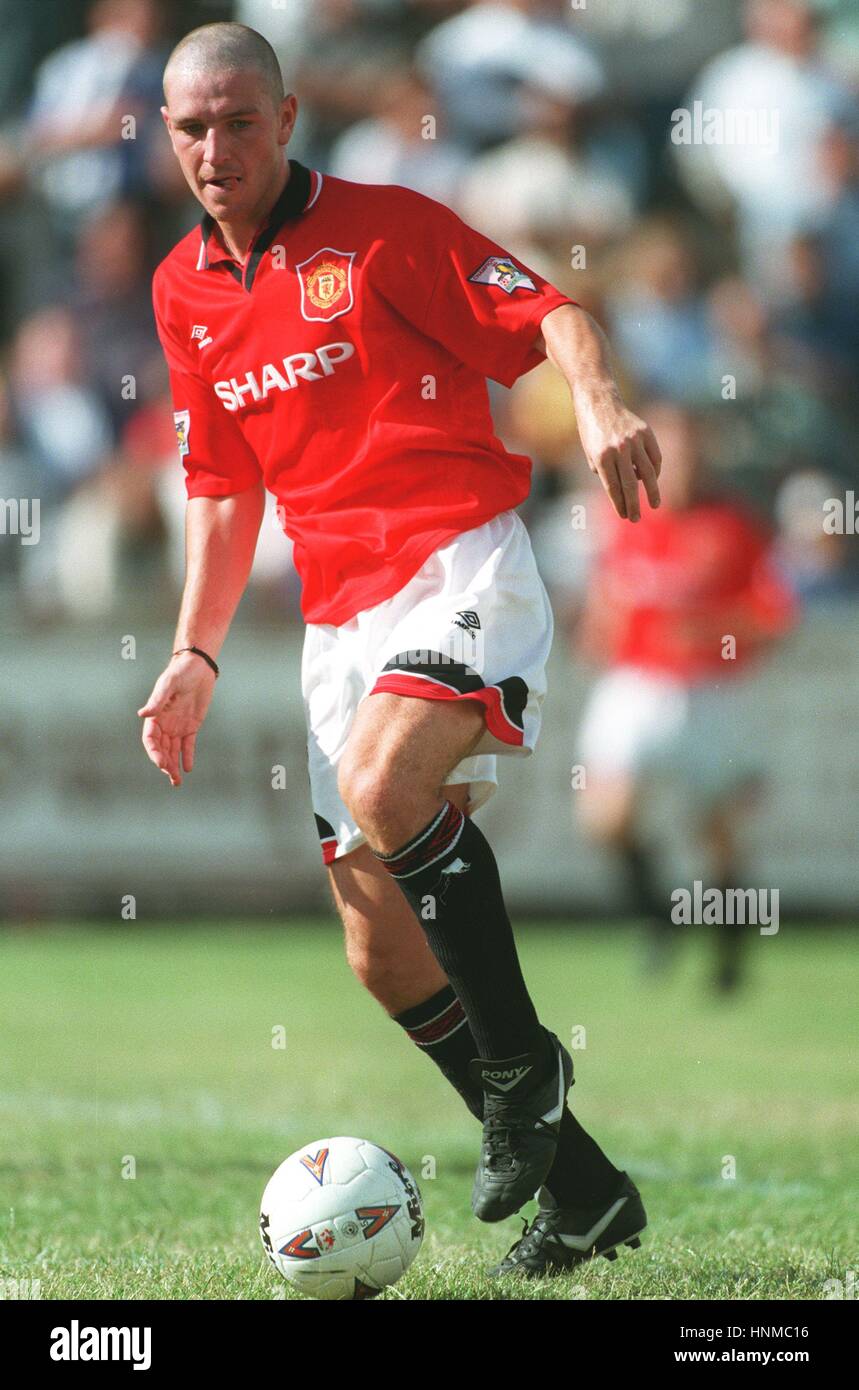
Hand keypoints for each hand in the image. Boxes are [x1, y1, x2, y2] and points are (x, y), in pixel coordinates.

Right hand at [137, 653, 215, 786]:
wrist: (198, 667)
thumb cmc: (180, 672)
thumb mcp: (168, 684)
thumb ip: (157, 700)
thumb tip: (143, 714)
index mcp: (155, 716)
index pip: (150, 739)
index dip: (154, 753)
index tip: (162, 764)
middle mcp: (164, 723)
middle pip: (161, 749)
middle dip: (165, 764)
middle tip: (172, 778)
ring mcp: (177, 726)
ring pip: (173, 750)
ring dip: (174, 765)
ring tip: (177, 781)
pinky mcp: (191, 725)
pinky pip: (188, 744)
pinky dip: (187, 756)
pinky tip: (188, 768)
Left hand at [575, 389, 661, 522]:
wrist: (599, 400)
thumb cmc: (591, 429)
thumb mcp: (590, 453)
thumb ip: (604, 471)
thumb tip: (622, 488)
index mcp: (602, 456)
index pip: (614, 488)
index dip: (619, 504)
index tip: (624, 516)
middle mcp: (619, 449)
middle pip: (630, 485)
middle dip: (634, 504)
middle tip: (636, 519)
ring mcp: (634, 440)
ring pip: (648, 472)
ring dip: (652, 491)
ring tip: (654, 504)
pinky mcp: (646, 432)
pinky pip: (654, 457)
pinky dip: (655, 470)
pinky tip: (653, 479)